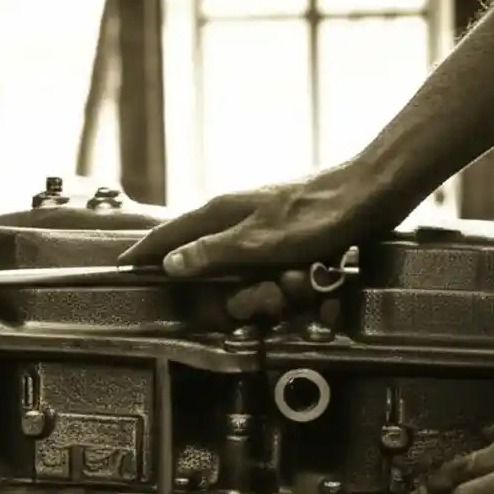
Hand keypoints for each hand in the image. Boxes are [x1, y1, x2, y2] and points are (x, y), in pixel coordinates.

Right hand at [117, 162, 386, 277]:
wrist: (369, 197)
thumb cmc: (315, 213)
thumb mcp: (257, 240)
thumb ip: (210, 252)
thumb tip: (170, 262)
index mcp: (220, 215)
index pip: (169, 235)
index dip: (146, 252)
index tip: (124, 266)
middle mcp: (238, 224)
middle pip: (219, 276)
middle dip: (247, 296)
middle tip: (272, 294)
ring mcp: (264, 235)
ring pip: (254, 283)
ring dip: (282, 292)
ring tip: (306, 280)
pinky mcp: (290, 245)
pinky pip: (281, 280)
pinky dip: (301, 286)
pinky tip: (320, 279)